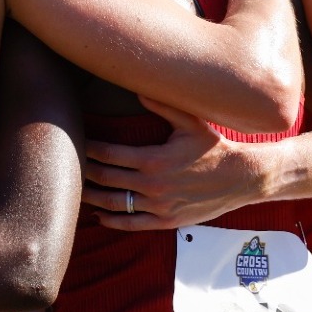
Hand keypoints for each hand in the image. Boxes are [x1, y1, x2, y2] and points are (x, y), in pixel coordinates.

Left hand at [80, 97, 268, 229]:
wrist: (244, 178)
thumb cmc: (216, 147)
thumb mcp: (191, 122)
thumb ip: (163, 105)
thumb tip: (138, 87)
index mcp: (153, 159)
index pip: (107, 153)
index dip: (88, 148)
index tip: (75, 142)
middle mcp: (153, 184)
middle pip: (104, 178)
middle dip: (84, 171)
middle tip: (67, 164)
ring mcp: (159, 206)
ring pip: (113, 203)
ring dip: (91, 197)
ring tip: (77, 190)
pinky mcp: (167, 221)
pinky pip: (131, 224)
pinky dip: (112, 220)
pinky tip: (99, 215)